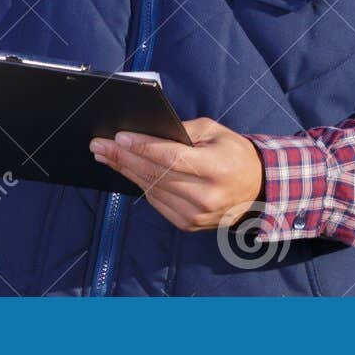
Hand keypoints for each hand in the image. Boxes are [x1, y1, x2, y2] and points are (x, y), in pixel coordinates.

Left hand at [90, 117, 265, 231]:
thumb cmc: (233, 153)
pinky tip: (126, 171)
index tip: (118, 137)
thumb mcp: (214, 131)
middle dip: (123, 157)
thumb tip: (147, 131)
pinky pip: (156, 201)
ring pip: (151, 189)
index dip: (142, 147)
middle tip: (98, 145)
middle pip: (155, 174)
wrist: (255, 189)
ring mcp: (195, 214)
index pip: (171, 158)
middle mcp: (205, 196)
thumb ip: (182, 131)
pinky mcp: (187, 224)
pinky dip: (140, 185)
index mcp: (216, 169)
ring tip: (105, 155)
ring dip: (125, 171)